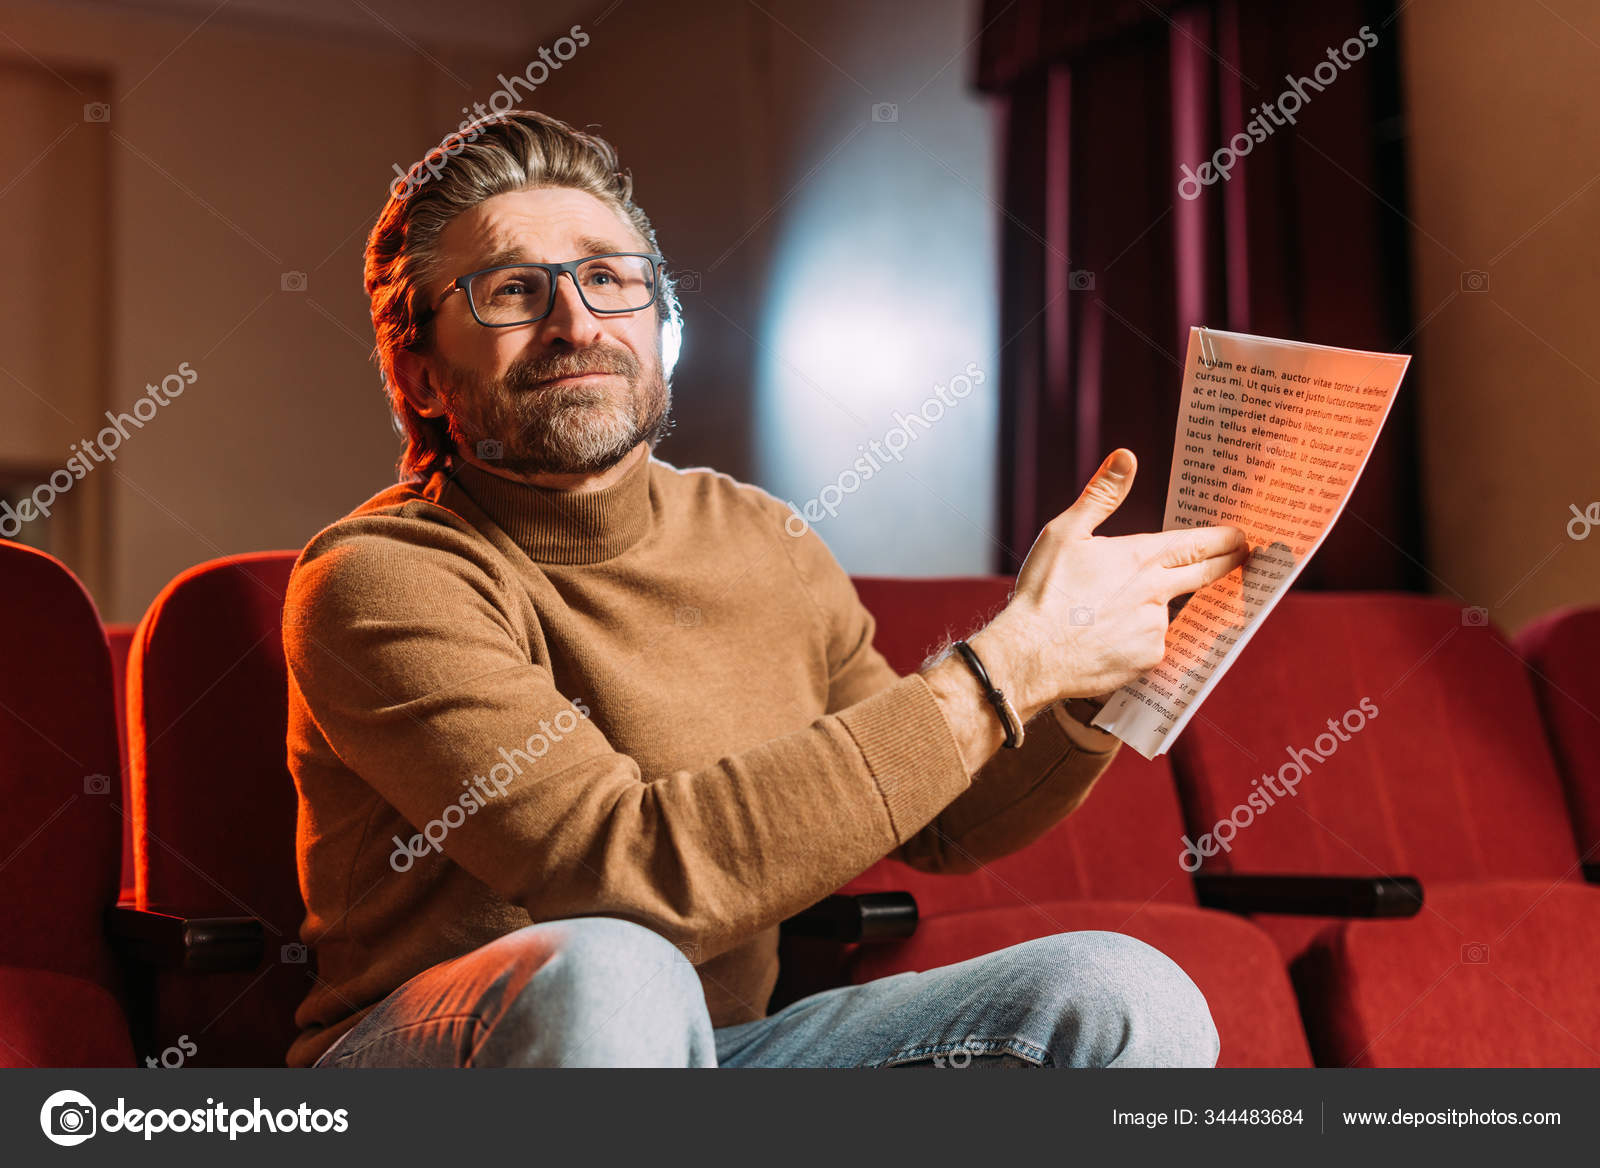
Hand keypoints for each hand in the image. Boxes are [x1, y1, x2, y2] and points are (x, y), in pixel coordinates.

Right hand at [972, 448, 1248, 721]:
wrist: (1032, 654)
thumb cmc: (1044, 591)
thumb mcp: (1065, 532)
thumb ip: (1102, 495)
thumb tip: (1126, 456)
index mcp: (1140, 558)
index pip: (1196, 544)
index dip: (1222, 539)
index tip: (1241, 536)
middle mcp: (1157, 593)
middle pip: (1203, 575)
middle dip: (1226, 563)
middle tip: (1242, 556)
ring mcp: (1156, 629)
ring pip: (1167, 614)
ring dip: (1156, 609)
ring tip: (1117, 612)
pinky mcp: (1147, 660)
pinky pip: (1150, 646)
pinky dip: (1137, 640)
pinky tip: (1107, 640)